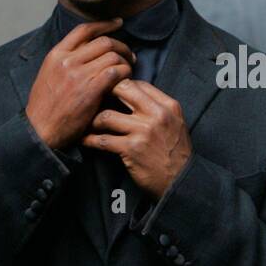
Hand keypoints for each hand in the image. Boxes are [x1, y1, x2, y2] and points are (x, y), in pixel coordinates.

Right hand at [25, 18, 134, 149]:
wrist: (40, 130)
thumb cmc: (45, 107)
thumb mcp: (48, 75)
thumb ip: (65, 62)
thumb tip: (88, 53)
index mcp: (56, 54)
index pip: (84, 29)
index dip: (104, 24)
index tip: (118, 23)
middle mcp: (67, 60)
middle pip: (104, 41)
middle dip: (121, 46)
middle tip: (129, 56)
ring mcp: (79, 74)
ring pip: (113, 56)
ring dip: (125, 62)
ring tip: (128, 71)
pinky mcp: (91, 89)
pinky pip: (116, 72)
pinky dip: (126, 74)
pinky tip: (126, 81)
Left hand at [82, 79, 191, 197]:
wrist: (180, 181)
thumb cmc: (176, 153)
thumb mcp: (176, 124)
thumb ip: (158, 109)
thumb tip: (133, 96)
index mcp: (169, 106)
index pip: (139, 84)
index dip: (121, 85)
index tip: (111, 92)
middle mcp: (157, 115)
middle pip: (122, 90)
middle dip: (104, 93)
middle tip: (94, 101)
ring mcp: (143, 131)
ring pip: (106, 116)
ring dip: (93, 121)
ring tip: (88, 125)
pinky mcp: (131, 149)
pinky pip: (102, 140)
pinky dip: (90, 140)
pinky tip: (85, 140)